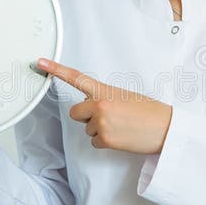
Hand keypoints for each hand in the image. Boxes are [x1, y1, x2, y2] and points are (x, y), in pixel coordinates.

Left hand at [37, 58, 171, 154]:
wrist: (165, 128)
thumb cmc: (149, 112)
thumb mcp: (124, 96)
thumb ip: (104, 97)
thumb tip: (90, 105)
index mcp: (105, 90)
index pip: (76, 78)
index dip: (56, 70)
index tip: (40, 63)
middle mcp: (99, 105)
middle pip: (76, 113)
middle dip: (86, 116)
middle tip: (106, 117)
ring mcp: (101, 123)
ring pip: (87, 129)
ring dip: (100, 129)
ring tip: (121, 126)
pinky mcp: (105, 139)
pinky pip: (95, 142)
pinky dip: (105, 141)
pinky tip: (121, 136)